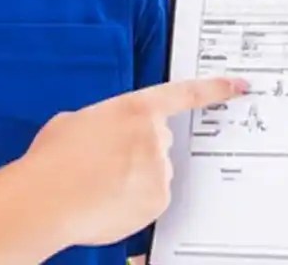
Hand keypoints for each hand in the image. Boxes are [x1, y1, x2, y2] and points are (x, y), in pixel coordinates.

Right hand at [19, 76, 248, 247]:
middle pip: (158, 142)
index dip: (215, 89)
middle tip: (104, 161)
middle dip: (137, 150)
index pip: (184, 94)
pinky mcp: (158, 200)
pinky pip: (151, 198)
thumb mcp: (74, 122)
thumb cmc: (53, 160)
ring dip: (134, 178)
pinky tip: (106, 201)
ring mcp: (160, 170)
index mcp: (134, 109)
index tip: (238, 85)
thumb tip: (104, 136)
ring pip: (154, 173)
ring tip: (98, 185)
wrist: (49, 198)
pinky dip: (133, 202)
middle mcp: (154, 136)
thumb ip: (103, 122)